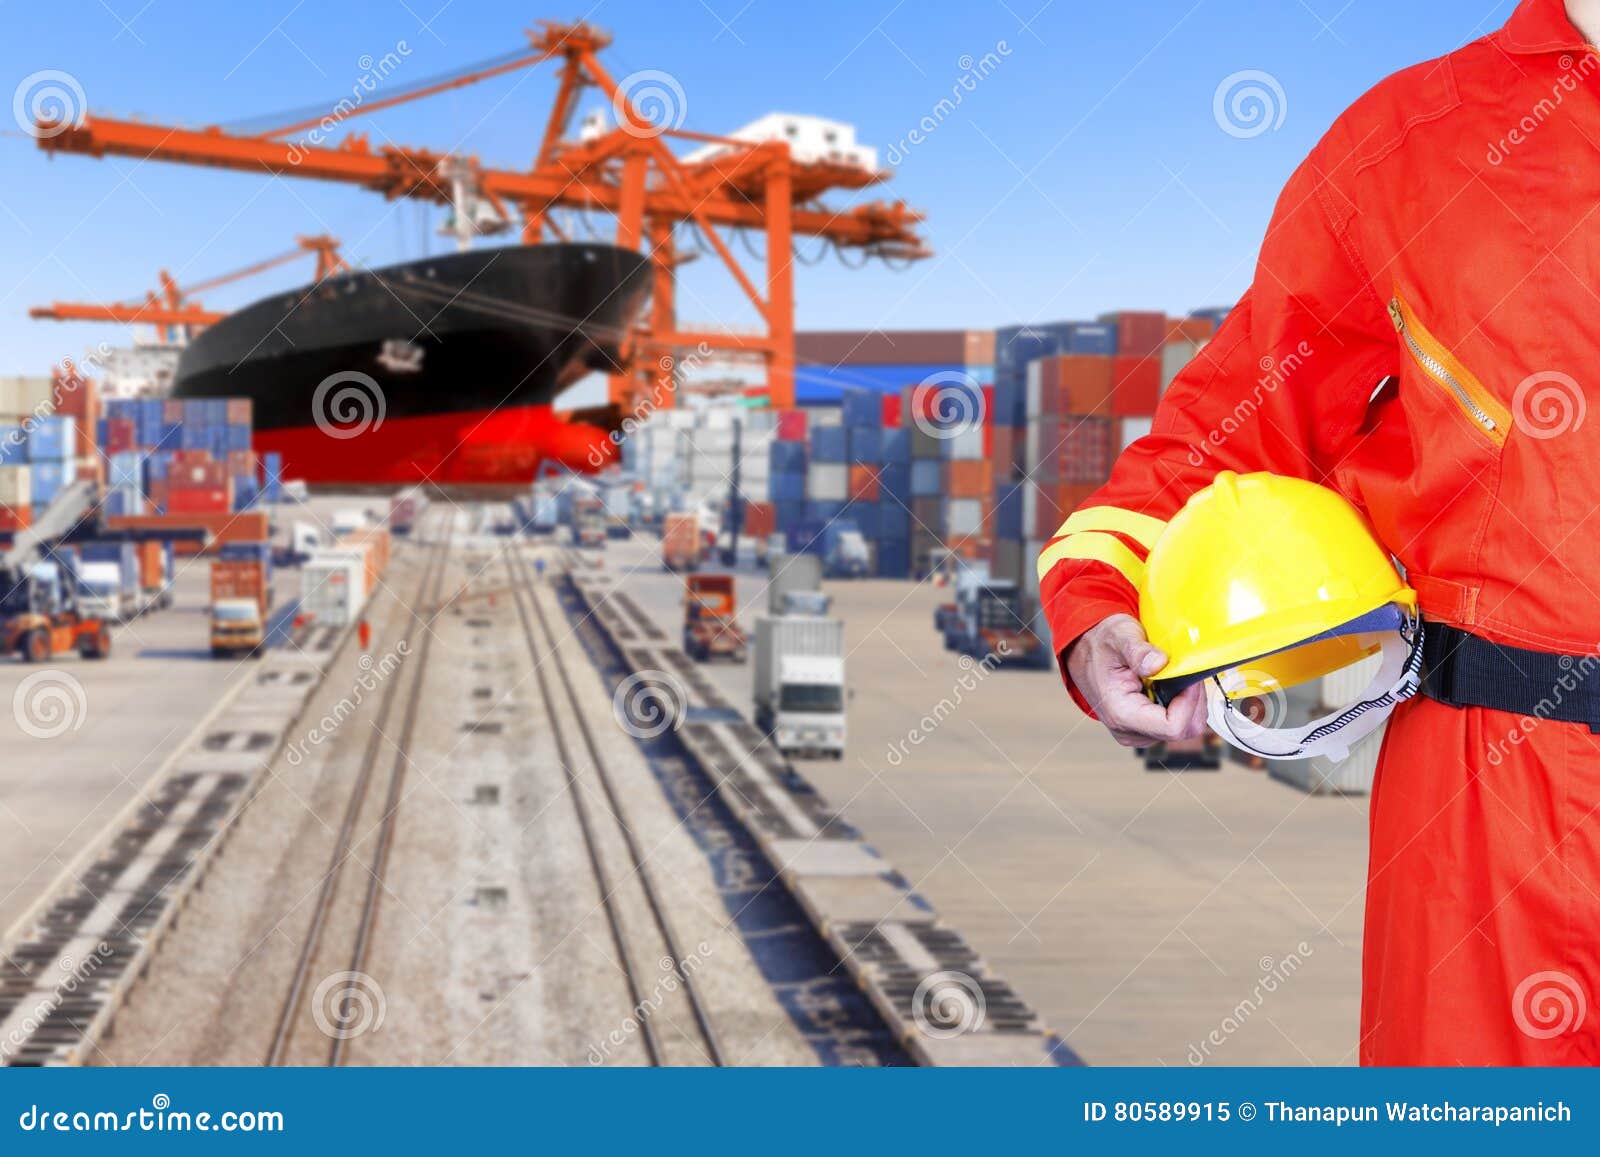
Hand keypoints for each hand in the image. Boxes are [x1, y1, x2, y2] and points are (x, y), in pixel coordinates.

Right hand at [1065, 614, 1207, 746]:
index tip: (1190, 677)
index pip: (1173, 727)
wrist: (1084, 651)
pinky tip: (1171, 685)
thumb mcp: (1119, 636)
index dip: (1190, 702)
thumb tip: (1158, 664)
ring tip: (1176, 676)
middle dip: (1194, 701)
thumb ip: (1138, 650)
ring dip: (1190, 702)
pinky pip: (1177, 724)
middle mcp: (1129, 731)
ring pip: (1185, 729)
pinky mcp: (1145, 729)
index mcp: (1122, 714)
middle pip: (1184, 730)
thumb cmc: (1100, 644)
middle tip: (1187, 672)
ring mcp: (1138, 733)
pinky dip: (1183, 704)